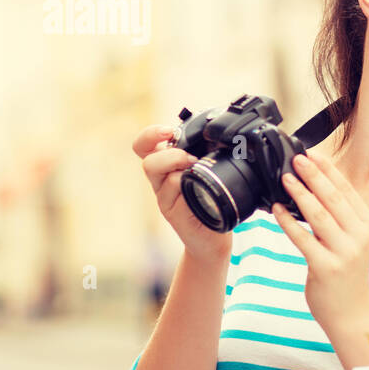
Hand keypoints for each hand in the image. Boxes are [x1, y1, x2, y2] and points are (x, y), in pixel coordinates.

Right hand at [133, 125, 231, 264]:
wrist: (215, 238)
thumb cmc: (212, 202)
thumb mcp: (209, 173)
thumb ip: (207, 155)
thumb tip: (224, 135)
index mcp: (168, 166)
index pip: (144, 146)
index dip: (151, 135)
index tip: (169, 131)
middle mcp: (161, 181)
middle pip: (147, 158)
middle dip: (170, 153)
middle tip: (190, 158)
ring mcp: (165, 197)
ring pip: (158, 171)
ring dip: (178, 164)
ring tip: (196, 170)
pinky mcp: (173, 212)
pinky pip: (174, 191)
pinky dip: (186, 184)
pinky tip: (200, 189)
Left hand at [271, 149, 368, 337]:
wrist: (352, 312)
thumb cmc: (347, 273)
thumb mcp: (352, 241)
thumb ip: (339, 217)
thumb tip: (314, 187)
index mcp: (367, 225)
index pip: (347, 190)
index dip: (329, 170)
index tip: (313, 153)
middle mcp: (359, 236)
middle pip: (333, 198)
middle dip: (314, 176)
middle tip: (297, 159)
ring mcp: (344, 252)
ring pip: (318, 216)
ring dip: (300, 194)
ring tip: (285, 178)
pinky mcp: (325, 267)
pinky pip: (303, 239)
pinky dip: (288, 222)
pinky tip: (276, 210)